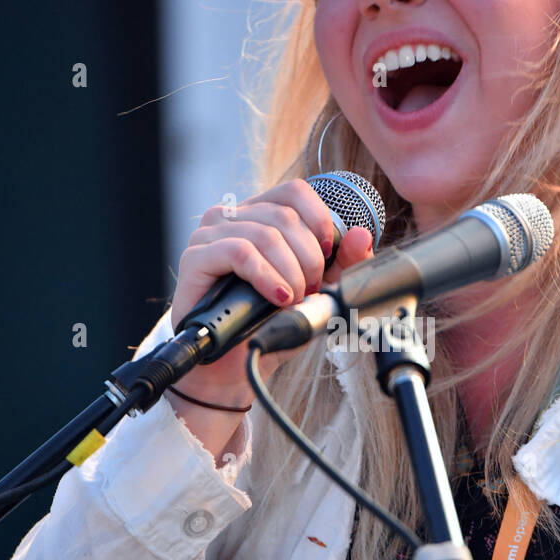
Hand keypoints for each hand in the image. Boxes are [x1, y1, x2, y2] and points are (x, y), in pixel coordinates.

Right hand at [170, 179, 374, 407]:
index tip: (327, 255)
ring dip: (290, 273)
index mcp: (260, 215)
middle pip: (285, 216)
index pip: (295, 192)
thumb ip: (343, 264)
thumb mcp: (318, 293)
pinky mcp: (196, 257)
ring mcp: (210, 234)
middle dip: (309, 259)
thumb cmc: (270, 324)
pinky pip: (238, 252)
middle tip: (310, 291)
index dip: (319, 220)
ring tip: (292, 300)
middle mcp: (232, 216)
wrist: (234, 366)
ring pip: (265, 235)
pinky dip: (266, 276)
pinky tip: (276, 297)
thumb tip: (363, 236)